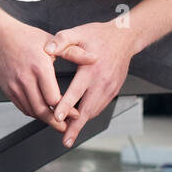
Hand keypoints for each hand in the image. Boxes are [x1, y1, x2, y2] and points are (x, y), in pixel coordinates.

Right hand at [0, 20, 98, 135]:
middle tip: (66, 127)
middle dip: (56, 122)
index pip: (53, 98)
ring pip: (31, 111)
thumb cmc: (28, 38)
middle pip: (42, 110)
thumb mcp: (53, 42)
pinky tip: (42, 112)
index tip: (75, 113)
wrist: (2, 37)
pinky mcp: (8, 89)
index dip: (65, 109)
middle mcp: (25, 79)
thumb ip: (75, 53)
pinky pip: (22, 107)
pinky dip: (33, 112)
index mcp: (39, 68)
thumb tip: (94, 58)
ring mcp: (14, 85)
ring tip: (56, 122)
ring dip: (45, 119)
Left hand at [44, 21, 137, 147]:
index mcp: (91, 69)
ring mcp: (110, 88)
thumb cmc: (99, 35)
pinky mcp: (114, 90)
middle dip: (75, 126)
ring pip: (95, 111)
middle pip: (87, 109)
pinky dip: (90, 115)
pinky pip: (101, 107)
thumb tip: (47, 49)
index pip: (76, 91)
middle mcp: (102, 81)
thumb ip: (61, 40)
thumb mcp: (78, 32)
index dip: (65, 105)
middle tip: (65, 140)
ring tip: (70, 135)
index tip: (56, 117)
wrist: (125, 37)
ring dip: (82, 123)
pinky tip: (80, 120)